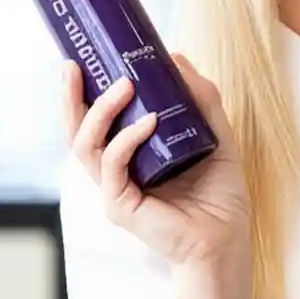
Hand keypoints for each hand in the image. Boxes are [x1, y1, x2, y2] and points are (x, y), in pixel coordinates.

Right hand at [62, 54, 251, 266]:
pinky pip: (113, 165)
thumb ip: (201, 99)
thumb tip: (176, 57)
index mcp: (130, 156)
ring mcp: (113, 189)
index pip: (96, 120)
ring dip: (101, 110)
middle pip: (76, 130)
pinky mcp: (120, 205)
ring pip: (85, 144)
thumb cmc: (220, 195)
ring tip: (125, 84)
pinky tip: (150, 121)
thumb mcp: (216, 136)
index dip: (86, 91)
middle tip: (77, 64)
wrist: (228, 241)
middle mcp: (115, 171)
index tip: (87, 57)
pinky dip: (127, 139)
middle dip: (72, 96)